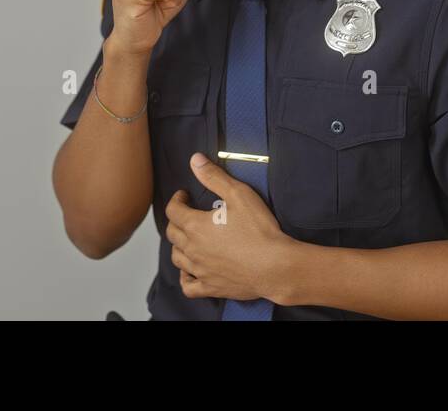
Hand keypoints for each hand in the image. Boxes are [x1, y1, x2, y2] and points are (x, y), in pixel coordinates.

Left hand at [165, 152, 297, 302]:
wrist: (275, 266)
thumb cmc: (260, 230)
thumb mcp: (238, 194)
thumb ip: (214, 176)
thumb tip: (195, 160)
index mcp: (196, 226)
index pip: (173, 211)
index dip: (176, 200)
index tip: (184, 195)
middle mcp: (193, 249)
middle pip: (172, 234)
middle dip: (177, 220)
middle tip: (186, 214)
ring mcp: (201, 270)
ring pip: (177, 258)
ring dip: (179, 246)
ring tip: (189, 239)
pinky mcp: (211, 287)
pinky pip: (188, 286)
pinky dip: (185, 277)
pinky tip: (191, 271)